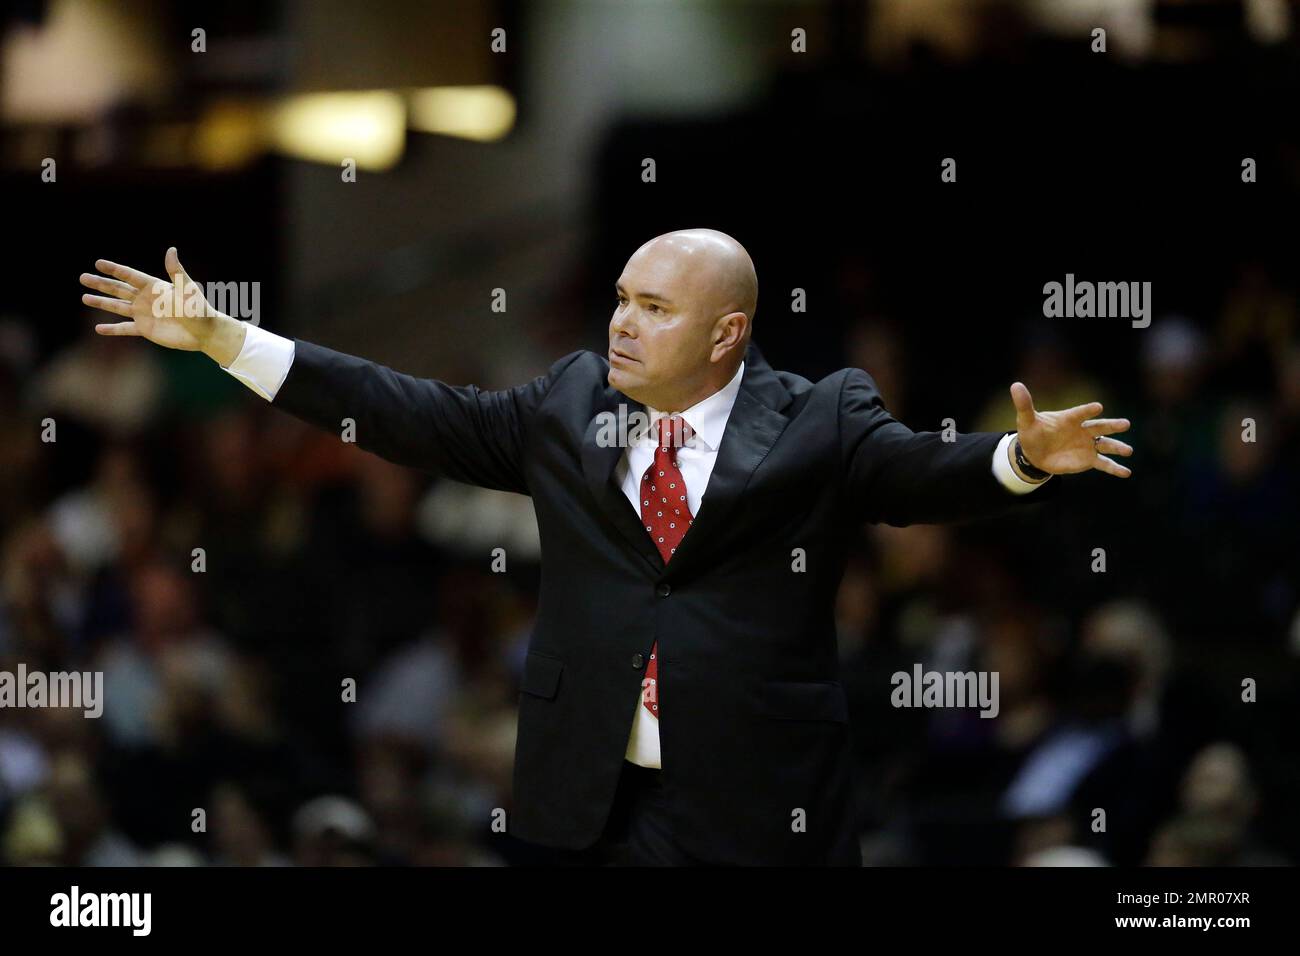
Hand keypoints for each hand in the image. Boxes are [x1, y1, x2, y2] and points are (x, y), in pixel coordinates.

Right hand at [80, 248, 245, 364]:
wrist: (205, 332)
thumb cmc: (199, 308)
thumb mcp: (187, 289)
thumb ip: (176, 271)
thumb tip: (171, 250)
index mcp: (155, 287)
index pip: (130, 276)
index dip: (114, 269)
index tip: (98, 263)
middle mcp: (146, 299)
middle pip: (118, 289)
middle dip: (101, 283)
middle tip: (82, 277)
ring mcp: (144, 314)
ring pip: (118, 307)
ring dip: (101, 303)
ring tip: (84, 298)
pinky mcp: (146, 330)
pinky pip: (125, 329)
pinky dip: (112, 329)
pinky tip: (98, 329)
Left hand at [1010, 381, 1132, 477]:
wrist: (1035, 454)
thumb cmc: (1033, 433)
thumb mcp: (1026, 420)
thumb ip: (1024, 404)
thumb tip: (1015, 385)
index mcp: (1070, 418)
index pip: (1080, 413)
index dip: (1088, 410)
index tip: (1097, 407)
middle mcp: (1083, 430)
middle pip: (1100, 427)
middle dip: (1112, 426)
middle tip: (1126, 424)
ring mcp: (1087, 445)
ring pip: (1106, 445)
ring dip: (1117, 447)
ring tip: (1128, 450)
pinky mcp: (1088, 459)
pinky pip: (1104, 463)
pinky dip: (1115, 468)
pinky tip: (1126, 473)